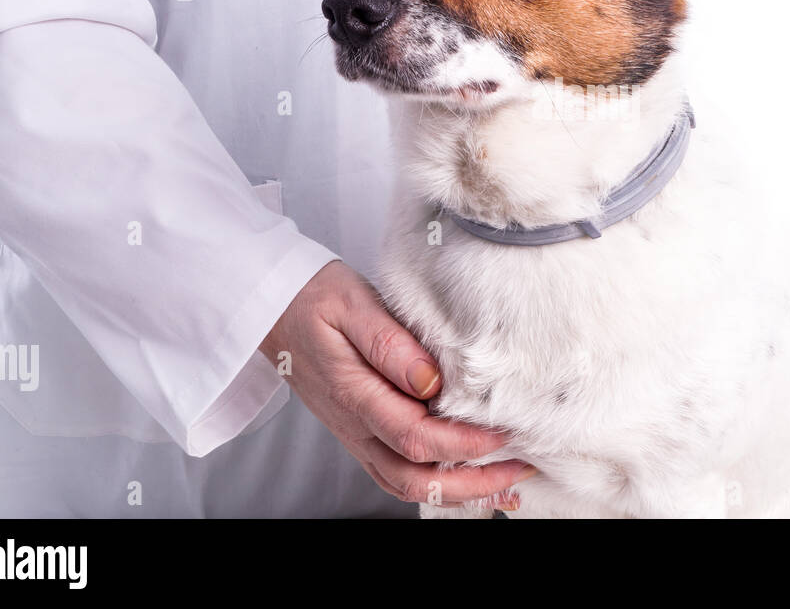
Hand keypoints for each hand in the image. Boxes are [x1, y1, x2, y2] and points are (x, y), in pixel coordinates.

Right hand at [260, 260, 533, 508]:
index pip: (414, 437)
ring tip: (503, 482)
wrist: (273, 308)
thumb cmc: (314, 299)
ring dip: (457, 490)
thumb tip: (430, 380)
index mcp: (353, 393)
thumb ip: (391, 344)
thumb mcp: (353, 304)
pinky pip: (396, 473)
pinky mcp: (359, 433)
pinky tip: (466, 475)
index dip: (463, 444)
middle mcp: (354, 425)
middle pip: (414, 479)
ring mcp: (355, 435)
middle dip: (471, 484)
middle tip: (517, 470)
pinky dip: (436, 483)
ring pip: (406, 484)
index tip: (502, 435)